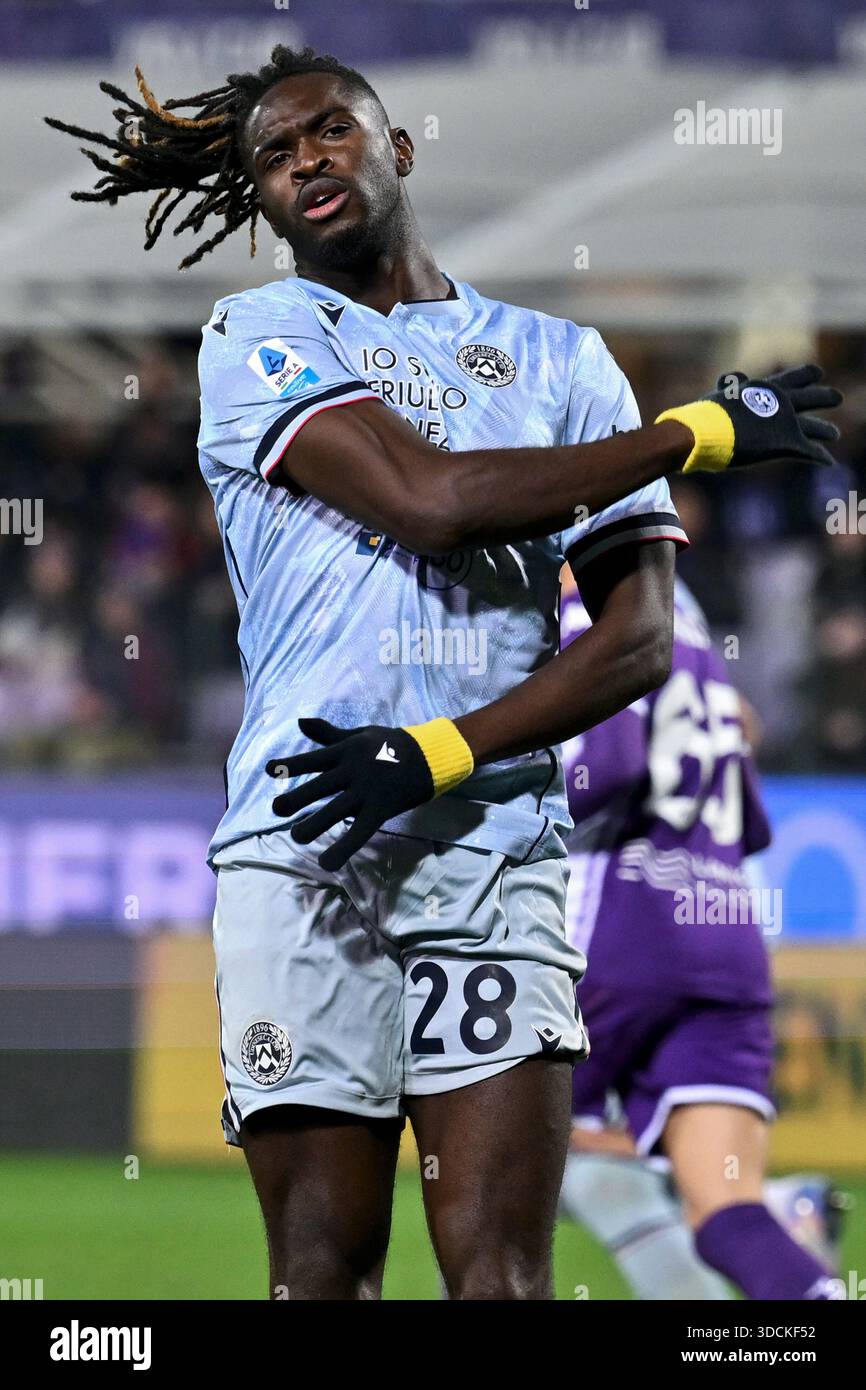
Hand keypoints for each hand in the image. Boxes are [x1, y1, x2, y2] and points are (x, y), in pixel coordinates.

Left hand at [266, 716, 473, 870]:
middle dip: (296, 799)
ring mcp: (366, 793)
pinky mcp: (379, 811)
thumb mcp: (358, 734)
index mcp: (346, 751)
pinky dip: (342, 849)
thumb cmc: (389, 744)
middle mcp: (353, 771)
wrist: (429, 757)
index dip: (291, 765)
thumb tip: (300, 722)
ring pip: (335, 812)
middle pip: (320, 787)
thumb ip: (328, 734)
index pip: (314, 759)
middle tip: (276, 809)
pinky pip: (358, 833)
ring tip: (295, 836)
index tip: (270, 770)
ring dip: (313, 826)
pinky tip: (327, 862)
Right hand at [657, 364, 841, 472]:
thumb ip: (727, 392)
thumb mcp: (717, 398)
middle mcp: (779, 401)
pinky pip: (809, 451)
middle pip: (810, 397)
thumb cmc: (700, 418)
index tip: (817, 373)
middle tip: (836, 397)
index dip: (806, 375)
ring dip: (825, 431)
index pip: (791, 377)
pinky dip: (819, 456)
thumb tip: (722, 384)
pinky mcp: (785, 444)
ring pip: (814, 426)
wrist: (700, 432)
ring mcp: (784, 422)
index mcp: (762, 388)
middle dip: (824, 397)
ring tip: (834, 435)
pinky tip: (828, 462)